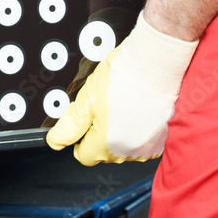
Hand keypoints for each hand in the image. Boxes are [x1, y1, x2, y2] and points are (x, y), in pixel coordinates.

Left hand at [46, 14, 197, 164]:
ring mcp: (147, 147)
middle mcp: (128, 151)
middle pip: (104, 153)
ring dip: (121, 134)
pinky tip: (138, 111)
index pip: (83, 155)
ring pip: (123, 149)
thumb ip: (70, 125)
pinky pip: (142, 144)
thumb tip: (56, 141)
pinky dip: (139, 131)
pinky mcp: (161, 140)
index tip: (87, 120)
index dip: (80, 137)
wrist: (154, 61)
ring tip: (124, 106)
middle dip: (101, 134)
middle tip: (106, 107)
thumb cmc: (123, 75)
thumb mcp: (86, 98)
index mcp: (106, 144)